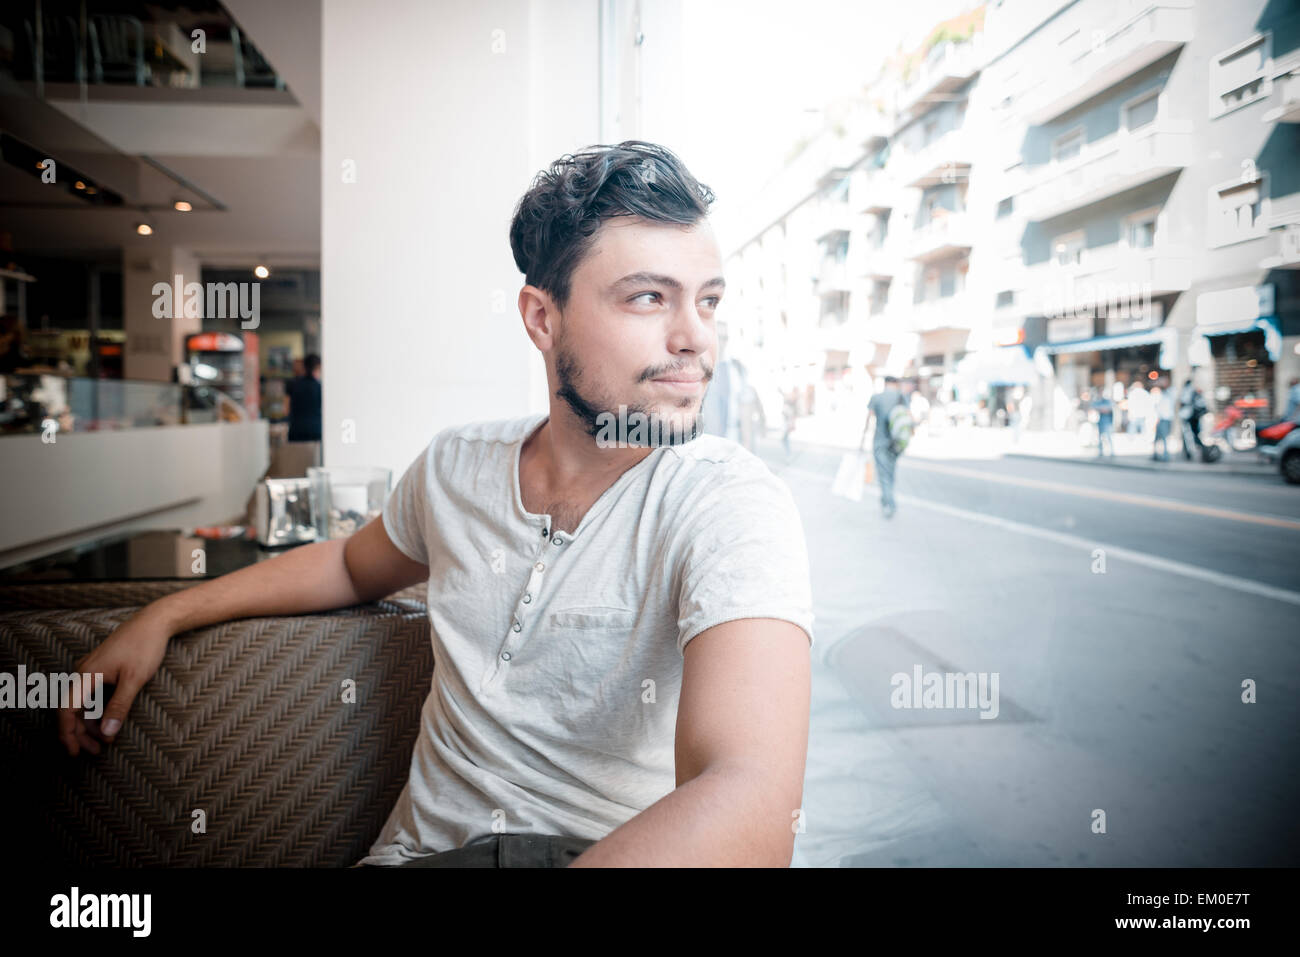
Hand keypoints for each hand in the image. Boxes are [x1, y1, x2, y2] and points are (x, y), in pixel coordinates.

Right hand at [57, 608, 171, 756]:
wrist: (153, 621)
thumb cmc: (144, 647)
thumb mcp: (134, 679)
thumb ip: (120, 707)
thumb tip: (107, 734)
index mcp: (86, 675)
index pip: (66, 709)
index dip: (67, 733)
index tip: (74, 751)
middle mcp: (82, 672)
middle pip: (71, 709)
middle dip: (80, 733)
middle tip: (94, 752)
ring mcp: (90, 670)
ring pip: (81, 703)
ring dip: (89, 724)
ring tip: (104, 743)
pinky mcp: (99, 669)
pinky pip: (90, 695)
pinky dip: (96, 711)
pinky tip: (107, 723)